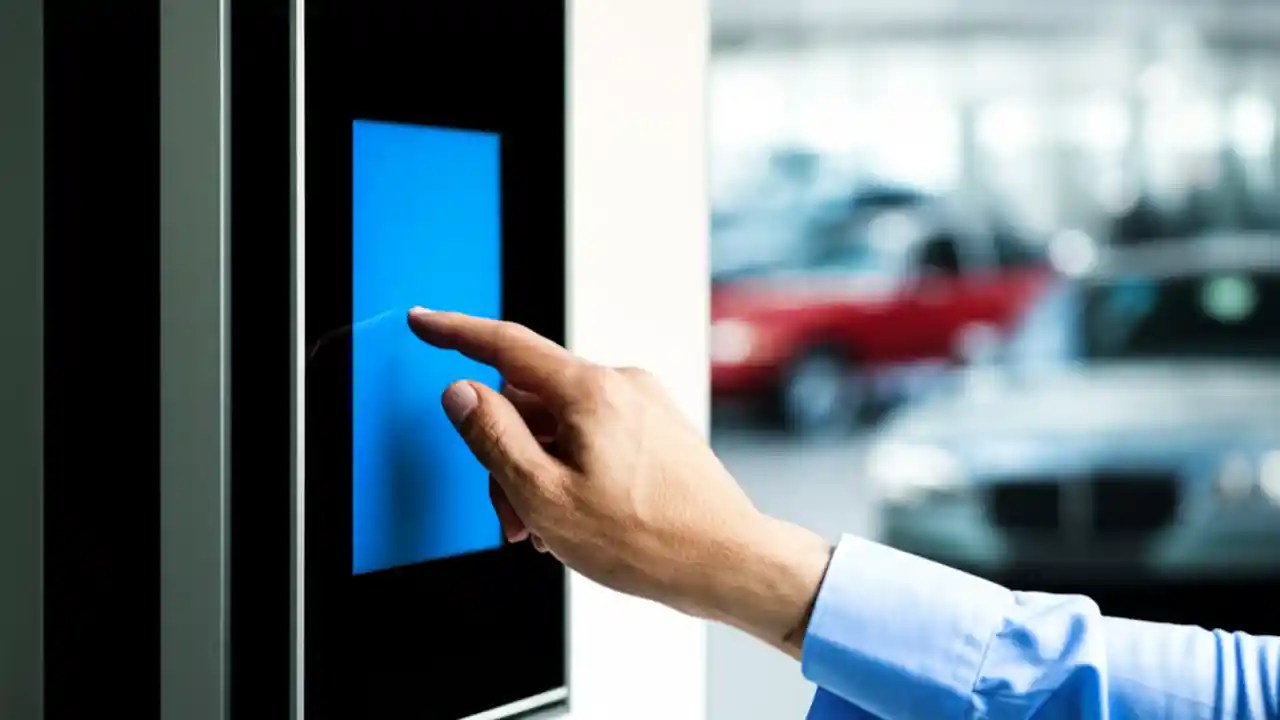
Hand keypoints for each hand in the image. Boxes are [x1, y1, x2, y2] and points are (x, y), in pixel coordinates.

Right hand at [408, 308, 832, 656]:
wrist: (727, 561)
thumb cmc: (648, 539)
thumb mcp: (545, 496)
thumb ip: (494, 437)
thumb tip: (461, 392)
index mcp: (591, 392)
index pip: (505, 345)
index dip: (454, 333)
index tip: (423, 321)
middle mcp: (621, 385)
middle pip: (530, 401)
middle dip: (507, 456)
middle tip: (512, 517)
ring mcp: (643, 405)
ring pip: (560, 424)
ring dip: (539, 471)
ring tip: (550, 530)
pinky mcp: (657, 428)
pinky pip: (593, 434)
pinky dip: (571, 469)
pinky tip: (579, 516)